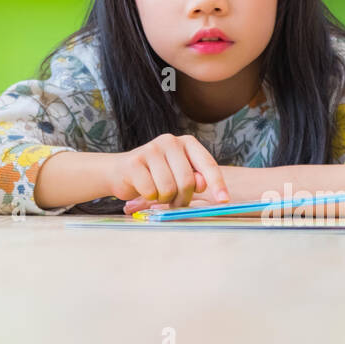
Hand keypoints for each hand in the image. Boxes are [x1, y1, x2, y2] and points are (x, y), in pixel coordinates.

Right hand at [105, 134, 229, 211]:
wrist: (120, 172)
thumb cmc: (155, 176)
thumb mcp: (179, 176)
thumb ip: (194, 179)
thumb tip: (202, 183)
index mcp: (186, 142)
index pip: (207, 164)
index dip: (217, 184)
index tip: (224, 200)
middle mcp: (170, 141)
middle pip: (187, 181)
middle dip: (183, 199)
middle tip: (175, 202)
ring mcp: (151, 149)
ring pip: (169, 188)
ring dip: (164, 199)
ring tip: (157, 193)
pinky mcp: (134, 162)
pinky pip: (151, 191)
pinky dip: (149, 197)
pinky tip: (143, 189)